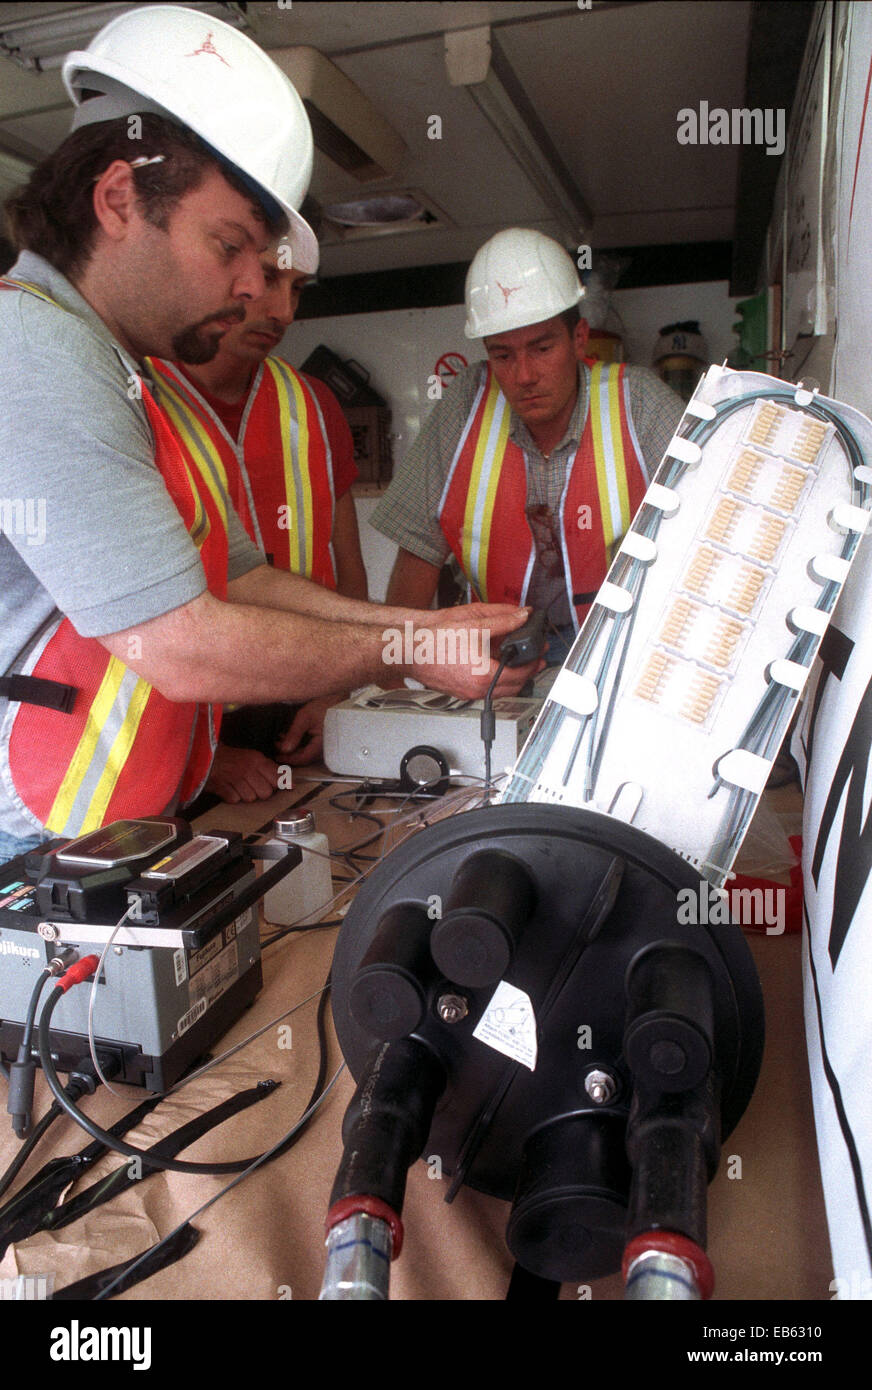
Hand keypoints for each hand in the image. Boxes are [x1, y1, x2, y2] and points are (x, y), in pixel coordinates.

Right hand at [205, 743, 280, 802]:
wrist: (205, 754)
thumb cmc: (231, 757)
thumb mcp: (252, 756)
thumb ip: (271, 769)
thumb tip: (290, 783)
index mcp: (257, 759)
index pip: (278, 778)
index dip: (281, 785)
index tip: (287, 787)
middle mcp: (247, 768)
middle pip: (266, 793)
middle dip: (261, 792)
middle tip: (253, 786)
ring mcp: (234, 778)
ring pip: (251, 798)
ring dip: (246, 795)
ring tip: (239, 786)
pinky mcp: (221, 787)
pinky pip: (235, 800)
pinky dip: (232, 797)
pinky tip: (229, 788)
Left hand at [276, 695, 338, 764]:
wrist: (338, 700)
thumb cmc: (323, 706)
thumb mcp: (305, 717)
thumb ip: (294, 734)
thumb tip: (284, 750)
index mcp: (322, 745)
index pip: (303, 758)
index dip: (289, 759)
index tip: (277, 756)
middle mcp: (326, 749)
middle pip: (305, 757)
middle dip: (289, 753)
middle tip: (276, 744)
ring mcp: (326, 746)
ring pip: (307, 753)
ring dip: (294, 748)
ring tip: (281, 739)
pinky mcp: (325, 742)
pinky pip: (312, 748)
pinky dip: (300, 745)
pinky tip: (291, 738)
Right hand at [400, 605, 540, 700]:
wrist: (409, 652)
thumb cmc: (434, 642)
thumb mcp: (474, 625)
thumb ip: (503, 621)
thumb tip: (522, 616)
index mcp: (484, 675)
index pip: (520, 674)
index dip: (534, 663)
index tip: (540, 655)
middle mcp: (477, 689)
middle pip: (513, 687)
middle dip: (527, 673)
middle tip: (535, 660)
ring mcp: (468, 693)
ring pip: (500, 690)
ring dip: (512, 678)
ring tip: (517, 663)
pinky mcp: (460, 692)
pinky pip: (485, 689)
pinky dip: (495, 679)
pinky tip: (493, 666)